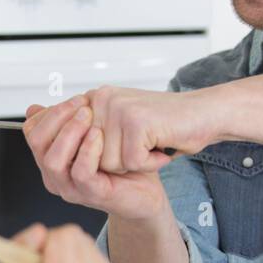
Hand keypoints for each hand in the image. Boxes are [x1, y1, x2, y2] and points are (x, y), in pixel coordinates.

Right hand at [23, 95, 169, 221]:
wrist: (145, 191)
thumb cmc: (118, 163)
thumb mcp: (88, 135)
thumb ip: (66, 122)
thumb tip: (35, 108)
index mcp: (50, 160)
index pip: (32, 131)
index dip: (51, 112)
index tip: (77, 100)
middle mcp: (55, 176)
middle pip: (37, 143)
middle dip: (58, 117)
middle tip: (83, 104)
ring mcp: (71, 188)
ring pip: (53, 160)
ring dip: (70, 132)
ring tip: (90, 115)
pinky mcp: (91, 194)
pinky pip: (80, 172)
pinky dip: (87, 150)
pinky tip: (99, 135)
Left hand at [80, 85, 217, 172]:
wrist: (205, 115)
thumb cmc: (165, 126)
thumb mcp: (120, 127)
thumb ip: (91, 133)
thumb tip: (57, 142)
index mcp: (95, 98)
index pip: (75, 145)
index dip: (100, 156)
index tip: (126, 145)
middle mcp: (101, 99)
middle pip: (90, 156)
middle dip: (118, 161)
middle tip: (141, 144)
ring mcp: (117, 108)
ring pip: (108, 163)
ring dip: (134, 163)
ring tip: (151, 143)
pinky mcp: (135, 122)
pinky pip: (131, 163)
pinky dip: (150, 163)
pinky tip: (161, 147)